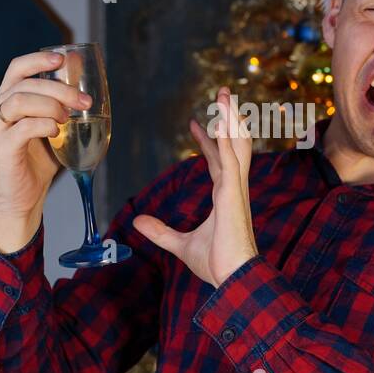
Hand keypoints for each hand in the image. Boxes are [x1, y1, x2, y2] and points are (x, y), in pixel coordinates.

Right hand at [0, 50, 92, 252]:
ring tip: (66, 119)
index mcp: (7, 99)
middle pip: (25, 84)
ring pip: (20, 101)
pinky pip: (22, 127)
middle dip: (59, 88)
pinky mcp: (0, 148)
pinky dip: (44, 125)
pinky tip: (56, 132)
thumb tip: (79, 64)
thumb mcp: (56, 124)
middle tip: (83, 101)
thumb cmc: (39, 158)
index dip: (38, 60)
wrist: (25, 196)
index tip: (62, 59)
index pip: (17, 68)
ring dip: (50, 105)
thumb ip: (63, 98)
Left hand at [134, 87, 258, 287]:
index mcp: (225, 196)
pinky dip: (227, 137)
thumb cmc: (217, 264)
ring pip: (236, 144)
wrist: (233, 279)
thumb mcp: (180, 245)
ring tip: (224, 94)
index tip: (197, 124)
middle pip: (233, 144)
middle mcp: (233, 188)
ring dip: (230, 117)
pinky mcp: (234, 193)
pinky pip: (231, 158)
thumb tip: (138, 222)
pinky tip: (222, 119)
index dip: (208, 141)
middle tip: (221, 94)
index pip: (218, 160)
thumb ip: (160, 232)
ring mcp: (236, 188)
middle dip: (228, 118)